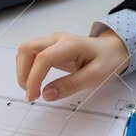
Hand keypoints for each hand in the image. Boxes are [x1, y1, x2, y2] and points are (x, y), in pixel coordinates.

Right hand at [15, 30, 129, 102]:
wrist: (112, 49)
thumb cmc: (107, 61)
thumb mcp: (94, 77)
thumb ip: (70, 85)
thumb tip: (46, 95)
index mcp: (70, 44)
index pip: (43, 58)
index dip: (34, 78)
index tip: (33, 96)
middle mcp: (56, 39)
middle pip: (26, 49)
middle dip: (23, 73)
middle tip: (31, 94)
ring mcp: (51, 41)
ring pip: (24, 51)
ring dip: (23, 71)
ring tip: (33, 89)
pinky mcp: (48, 47)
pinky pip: (29, 55)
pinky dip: (27, 69)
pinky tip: (35, 82)